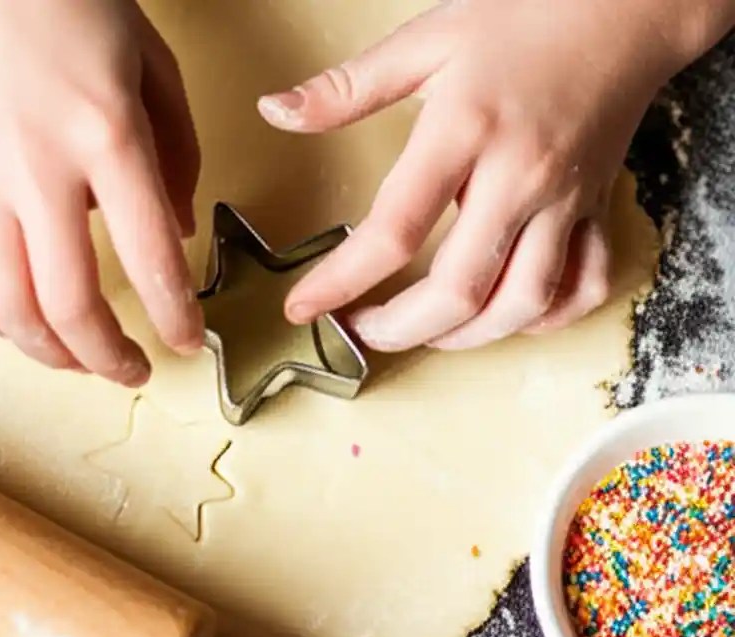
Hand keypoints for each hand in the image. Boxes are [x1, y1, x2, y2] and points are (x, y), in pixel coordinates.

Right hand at [0, 0, 202, 385]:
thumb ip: (177, 156)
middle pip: (66, 301)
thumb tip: (176, 235)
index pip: (148, 253)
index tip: (187, 345)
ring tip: (75, 359)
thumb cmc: (75, 9)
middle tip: (131, 371)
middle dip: (106, 358)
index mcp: (106, 134)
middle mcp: (37, 167)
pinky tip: (12, 323)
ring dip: (46, 352)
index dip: (172, 315)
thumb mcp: (154, 68)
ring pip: (3, 303)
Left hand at [259, 0, 734, 350]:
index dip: (340, 280)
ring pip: (525, 304)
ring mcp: (564, 199)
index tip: (302, 306)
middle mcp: (518, 177)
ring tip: (424, 334)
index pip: (394, 230)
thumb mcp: (426, 40)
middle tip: (362, 328)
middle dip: (401, 329)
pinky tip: (505, 317)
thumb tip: (274, 111)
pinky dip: (547, 318)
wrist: (627, 5)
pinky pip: (584, 285)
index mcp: (464, 133)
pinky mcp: (597, 206)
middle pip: (460, 290)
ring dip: (468, 337)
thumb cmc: (526, 15)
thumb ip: (346, 88)